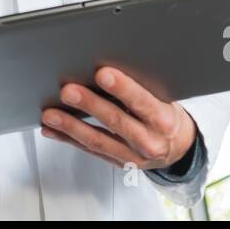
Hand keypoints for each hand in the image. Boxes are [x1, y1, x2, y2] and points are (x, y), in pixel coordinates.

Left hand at [39, 66, 196, 169]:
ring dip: (70, 126)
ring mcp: (132, 155)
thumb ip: (142, 87)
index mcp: (163, 120)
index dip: (122, 88)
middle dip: (89, 105)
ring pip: (97, 141)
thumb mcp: (165, 99)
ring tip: (50, 114)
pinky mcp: (118, 163)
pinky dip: (68, 139)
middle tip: (67, 91)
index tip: (102, 73)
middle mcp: (149, 140)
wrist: (179, 148)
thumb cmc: (167, 115)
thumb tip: (109, 66)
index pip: (142, 102)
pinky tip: (52, 129)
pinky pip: (90, 150)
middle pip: (115, 121)